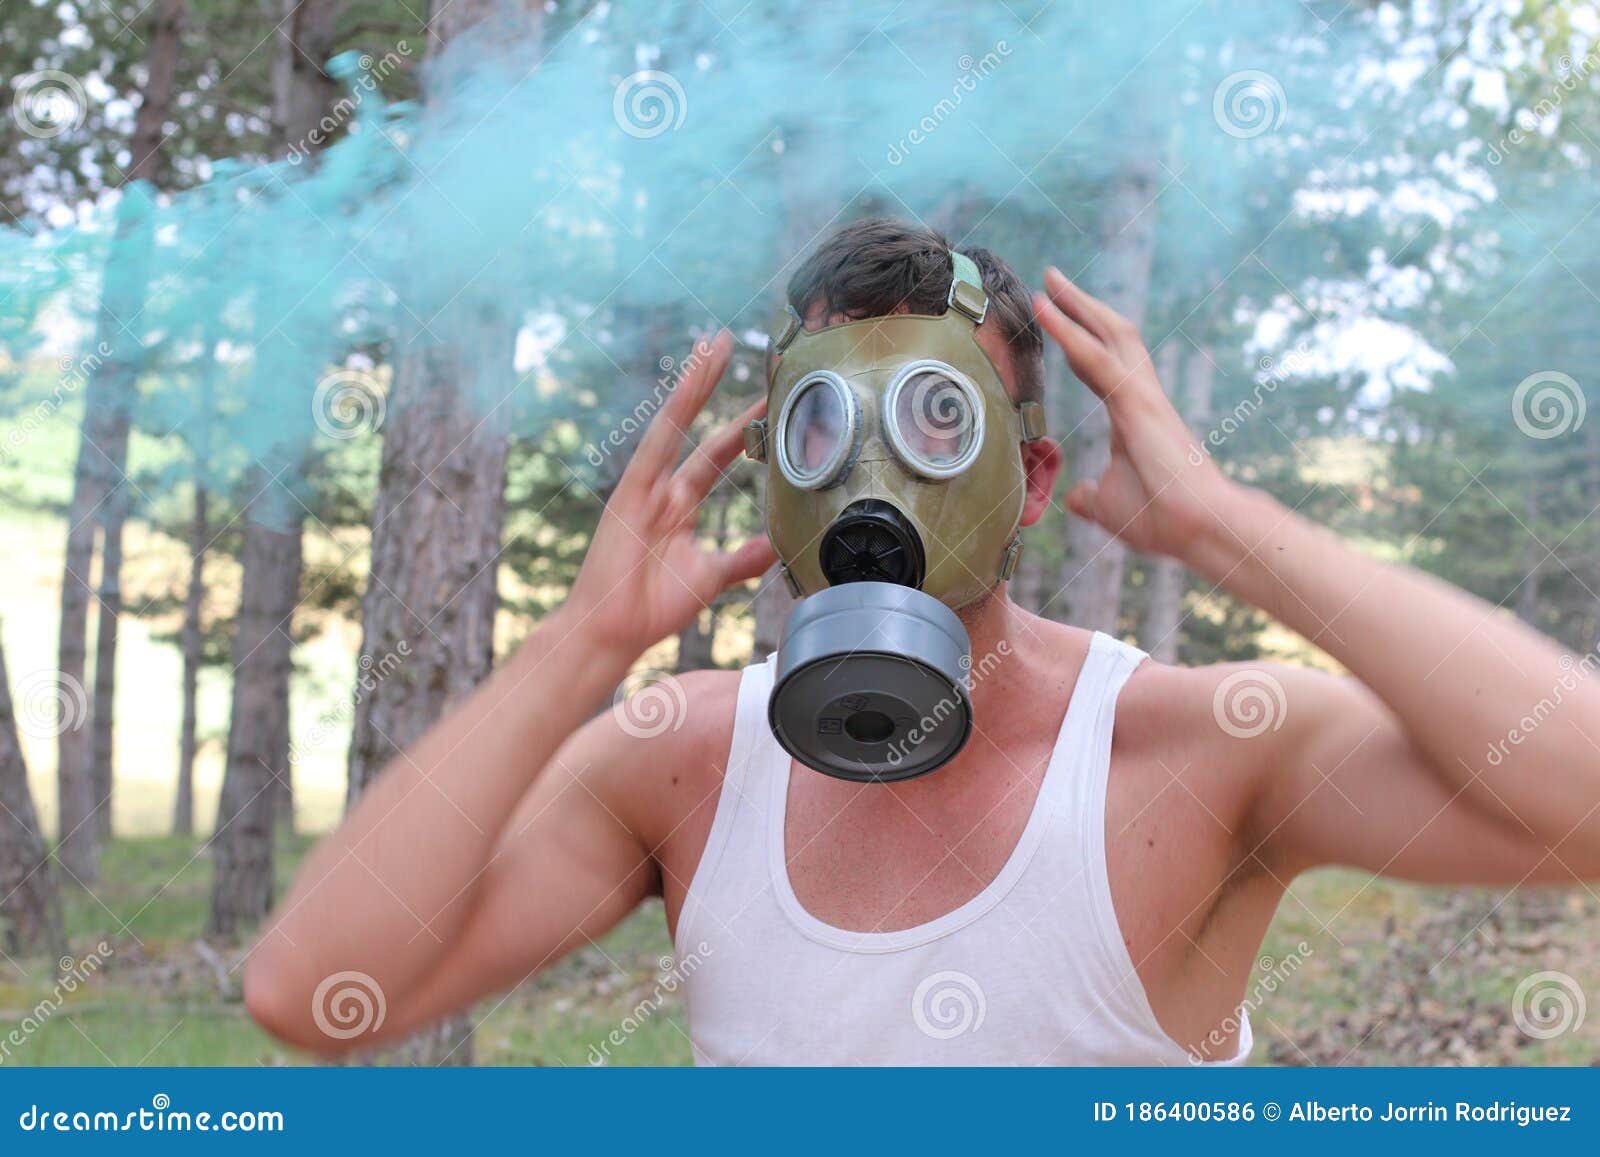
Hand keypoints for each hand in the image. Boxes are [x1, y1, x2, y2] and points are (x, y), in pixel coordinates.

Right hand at [567, 330, 776, 659]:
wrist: (613, 630)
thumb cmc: (650, 607)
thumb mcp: (710, 577)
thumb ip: (743, 558)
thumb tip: (777, 547)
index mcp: (681, 505)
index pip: (718, 454)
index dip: (743, 428)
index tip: (768, 400)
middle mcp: (664, 487)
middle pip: (698, 426)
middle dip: (717, 387)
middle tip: (735, 344)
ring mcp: (646, 486)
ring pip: (675, 422)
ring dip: (695, 382)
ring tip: (712, 344)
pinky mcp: (630, 491)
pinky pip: (656, 443)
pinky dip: (673, 412)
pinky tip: (688, 383)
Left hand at [1032, 267, 1239, 564]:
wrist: (1201, 528)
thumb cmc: (1163, 518)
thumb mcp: (1110, 506)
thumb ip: (1091, 496)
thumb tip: (1076, 496)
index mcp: (1132, 414)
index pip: (1098, 365)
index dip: (1076, 340)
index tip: (1055, 317)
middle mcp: (1139, 396)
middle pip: (1108, 336)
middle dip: (1081, 306)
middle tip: (1051, 279)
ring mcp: (1141, 395)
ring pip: (1109, 334)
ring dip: (1078, 305)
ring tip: (1050, 280)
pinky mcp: (1137, 403)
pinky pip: (1097, 359)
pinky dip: (1069, 331)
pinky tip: (1047, 309)